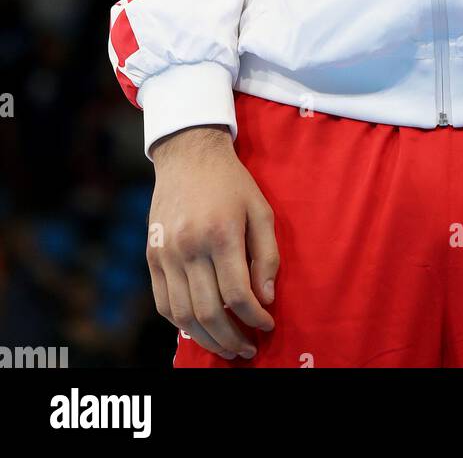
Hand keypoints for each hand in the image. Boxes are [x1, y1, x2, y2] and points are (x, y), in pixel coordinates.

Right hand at [147, 125, 278, 360]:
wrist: (187, 154)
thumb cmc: (231, 182)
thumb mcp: (260, 209)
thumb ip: (267, 255)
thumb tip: (266, 298)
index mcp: (221, 233)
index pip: (238, 293)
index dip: (255, 318)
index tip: (267, 326)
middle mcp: (189, 247)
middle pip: (209, 312)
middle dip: (232, 339)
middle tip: (248, 349)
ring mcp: (166, 254)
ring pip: (182, 315)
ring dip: (206, 339)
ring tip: (226, 347)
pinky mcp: (152, 256)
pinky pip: (163, 303)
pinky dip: (181, 323)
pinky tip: (199, 329)